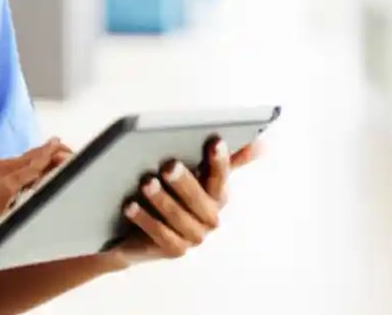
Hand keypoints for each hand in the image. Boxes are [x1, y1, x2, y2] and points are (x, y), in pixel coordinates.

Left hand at [103, 136, 264, 269]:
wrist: (137, 229)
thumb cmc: (169, 193)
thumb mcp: (194, 171)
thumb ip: (221, 158)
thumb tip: (260, 144)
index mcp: (218, 194)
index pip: (222, 176)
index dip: (220, 160)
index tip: (214, 141)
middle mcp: (210, 217)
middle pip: (199, 199)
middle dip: (185, 182)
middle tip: (168, 165)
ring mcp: (194, 236)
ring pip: (179, 217)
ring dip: (162, 200)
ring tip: (146, 182)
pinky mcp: (174, 250)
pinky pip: (160, 234)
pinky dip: (146, 219)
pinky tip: (130, 205)